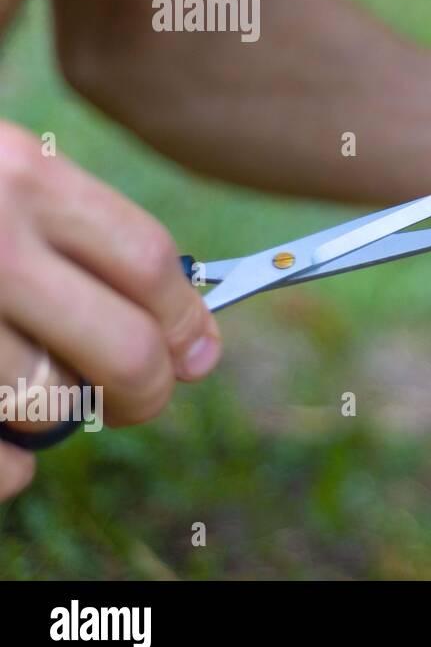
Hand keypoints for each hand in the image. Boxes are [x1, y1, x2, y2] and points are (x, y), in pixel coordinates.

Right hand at [0, 123, 220, 500]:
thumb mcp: (4, 174)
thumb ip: (80, 233)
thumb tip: (189, 337)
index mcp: (21, 174)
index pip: (148, 262)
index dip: (185, 320)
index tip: (196, 353)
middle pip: (120, 345)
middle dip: (148, 389)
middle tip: (144, 398)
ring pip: (47, 401)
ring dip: (63, 419)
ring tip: (54, 403)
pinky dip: (9, 471)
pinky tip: (16, 458)